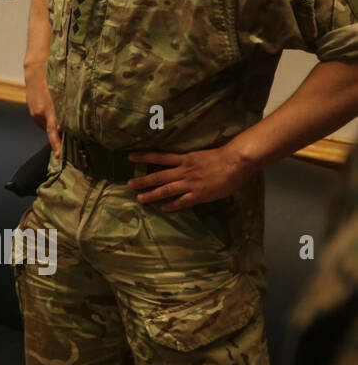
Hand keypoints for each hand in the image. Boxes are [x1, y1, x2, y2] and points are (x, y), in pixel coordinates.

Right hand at [25, 74, 61, 158]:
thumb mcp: (63, 93)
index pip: (54, 131)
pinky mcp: (33, 111)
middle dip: (57, 141)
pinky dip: (49, 121)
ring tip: (62, 125)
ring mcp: (35, 112)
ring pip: (47, 126)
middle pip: (51, 132)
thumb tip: (75, 122)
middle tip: (61, 153)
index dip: (57, 143)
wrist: (35, 70)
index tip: (59, 155)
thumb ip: (67, 108)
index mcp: (49, 109)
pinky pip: (42, 121)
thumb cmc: (54, 78)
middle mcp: (40, 113)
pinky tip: (54, 114)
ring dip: (54, 128)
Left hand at [126, 145, 257, 210]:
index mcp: (185, 159)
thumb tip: (183, 164)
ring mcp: (190, 183)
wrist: (236, 162)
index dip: (144, 157)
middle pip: (158, 175)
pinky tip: (163, 209)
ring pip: (166, 190)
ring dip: (152, 194)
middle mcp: (184, 171)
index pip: (159, 157)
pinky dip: (172, 206)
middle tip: (129, 184)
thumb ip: (191, 162)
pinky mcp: (199, 194)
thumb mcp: (201, 155)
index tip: (130, 157)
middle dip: (142, 180)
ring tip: (140, 198)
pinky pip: (182, 202)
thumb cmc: (223, 156)